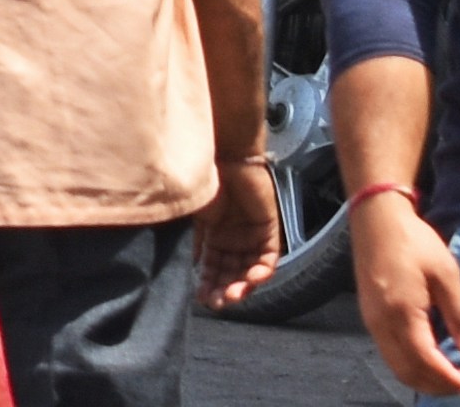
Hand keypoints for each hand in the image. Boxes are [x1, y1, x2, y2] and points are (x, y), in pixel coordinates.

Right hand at [196, 156, 283, 311]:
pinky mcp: (268, 229)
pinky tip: (251, 279)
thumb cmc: (204, 182)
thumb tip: (191, 267)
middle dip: (225, 290)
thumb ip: (194, 242)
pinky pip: (268, 257)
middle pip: (232, 273)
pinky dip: (261, 270)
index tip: (203, 300)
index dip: (209, 285)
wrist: (225, 157)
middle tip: (218, 302)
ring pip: (249, 270)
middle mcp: (234, 239)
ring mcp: (251, 235)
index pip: (213, 269)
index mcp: (214, 237)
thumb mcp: (194, 216)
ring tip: (233, 295)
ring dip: (242, 285)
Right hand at [351, 190, 459, 399]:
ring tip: (453, 377)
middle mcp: (382, 325)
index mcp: (402, 313)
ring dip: (426, 380)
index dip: (452, 380)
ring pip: (397, 368)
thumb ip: (459, 314)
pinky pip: (390, 355)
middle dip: (440, 386)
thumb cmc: (414, 241)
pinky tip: (431, 359)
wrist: (376, 217)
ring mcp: (372, 322)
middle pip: (409, 373)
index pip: (428, 363)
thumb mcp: (446, 272)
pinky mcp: (370, 317)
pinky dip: (412, 367)